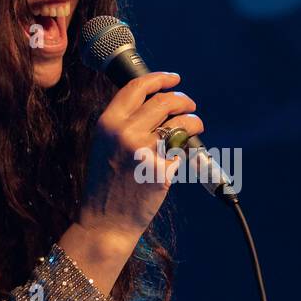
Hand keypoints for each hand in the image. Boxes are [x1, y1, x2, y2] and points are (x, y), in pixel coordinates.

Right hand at [77, 70, 203, 240]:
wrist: (105, 222)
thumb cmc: (106, 186)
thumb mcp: (104, 145)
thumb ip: (123, 123)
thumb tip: (154, 105)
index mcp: (107, 122)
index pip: (137, 87)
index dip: (160, 79)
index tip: (174, 78)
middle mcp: (124, 132)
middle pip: (164, 101)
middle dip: (183, 100)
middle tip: (190, 106)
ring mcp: (144, 151)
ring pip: (181, 123)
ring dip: (195, 121)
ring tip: (196, 127)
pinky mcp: (161, 170)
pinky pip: (182, 152)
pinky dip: (186, 153)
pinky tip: (181, 159)